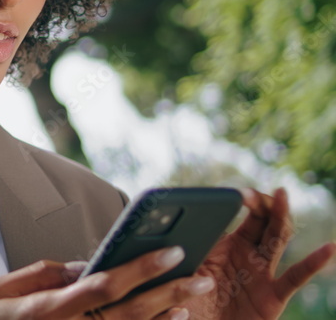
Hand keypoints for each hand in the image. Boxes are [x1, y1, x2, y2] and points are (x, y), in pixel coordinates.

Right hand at [0, 246, 213, 319]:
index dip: (140, 270)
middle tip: (200, 274)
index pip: (103, 286)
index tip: (171, 251)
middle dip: (168, 291)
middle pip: (129, 313)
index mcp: (46, 310)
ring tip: (194, 296)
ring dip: (166, 316)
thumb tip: (85, 264)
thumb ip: (43, 275)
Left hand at [182, 187, 335, 319]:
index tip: (239, 193)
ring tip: (281, 195)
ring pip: (277, 239)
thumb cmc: (189, 302)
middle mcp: (250, 256)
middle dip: (264, 203)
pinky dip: (314, 263)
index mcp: (229, 245)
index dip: (247, 201)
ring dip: (280, 216)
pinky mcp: (273, 296)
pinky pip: (295, 277)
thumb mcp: (183, 271)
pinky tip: (329, 248)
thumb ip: (182, 251)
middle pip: (265, 222)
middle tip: (259, 191)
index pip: (245, 216)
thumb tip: (172, 231)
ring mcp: (263, 274)